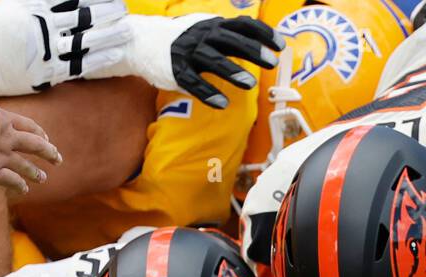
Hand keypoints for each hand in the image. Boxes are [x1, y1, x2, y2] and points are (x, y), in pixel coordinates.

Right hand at [0, 0, 131, 97]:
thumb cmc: (0, 31)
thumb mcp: (14, 5)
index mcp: (33, 9)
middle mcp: (41, 29)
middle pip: (82, 19)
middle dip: (106, 13)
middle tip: (124, 9)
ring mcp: (47, 52)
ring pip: (85, 42)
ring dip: (109, 36)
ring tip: (128, 31)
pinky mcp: (50, 73)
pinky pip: (81, 66)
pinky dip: (100, 59)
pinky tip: (116, 54)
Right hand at [0, 105, 61, 193]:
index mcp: (2, 118)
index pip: (29, 126)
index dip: (40, 133)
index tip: (46, 139)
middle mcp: (6, 137)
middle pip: (36, 146)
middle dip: (49, 153)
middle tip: (58, 159)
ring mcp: (0, 155)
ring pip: (27, 167)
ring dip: (37, 173)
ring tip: (43, 177)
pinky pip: (12, 180)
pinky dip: (20, 185)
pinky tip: (24, 189)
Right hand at [103, 14, 283, 107]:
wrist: (144, 42)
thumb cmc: (187, 39)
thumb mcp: (209, 30)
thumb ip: (233, 35)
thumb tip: (264, 43)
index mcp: (214, 26)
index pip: (242, 24)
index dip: (263, 33)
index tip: (280, 45)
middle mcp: (203, 36)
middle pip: (230, 41)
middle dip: (252, 50)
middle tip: (272, 62)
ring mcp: (189, 53)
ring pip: (213, 60)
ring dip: (232, 71)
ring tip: (251, 84)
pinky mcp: (177, 71)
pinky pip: (194, 83)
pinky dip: (208, 93)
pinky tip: (222, 103)